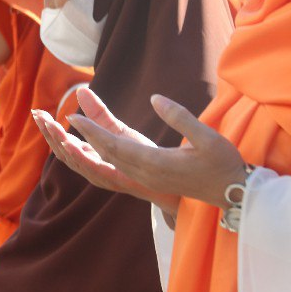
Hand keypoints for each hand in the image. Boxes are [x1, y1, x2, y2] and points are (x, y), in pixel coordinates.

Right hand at [33, 106, 177, 215]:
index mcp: (88, 157)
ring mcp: (99, 175)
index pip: (61, 143)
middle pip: (61, 151)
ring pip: (71, 159)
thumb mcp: (116, 130)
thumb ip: (98, 112)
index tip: (37, 112)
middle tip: (38, 114)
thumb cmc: (141, 156)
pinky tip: (70, 140)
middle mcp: (90, 167)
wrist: (167, 180)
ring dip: (58, 141)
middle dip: (48, 133)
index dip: (49, 129)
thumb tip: (81, 90)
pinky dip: (78, 154)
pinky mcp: (113, 178)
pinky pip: (91, 166)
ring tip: (48, 123)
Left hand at [57, 88, 246, 210]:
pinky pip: (115, 168)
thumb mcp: (207, 137)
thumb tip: (155, 98)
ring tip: (63, 133)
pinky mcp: (149, 179)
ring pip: (107, 163)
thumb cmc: (223, 163)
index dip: (92, 131)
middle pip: (103, 155)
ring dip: (83, 149)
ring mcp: (146, 179)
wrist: (232, 193)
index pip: (114, 146)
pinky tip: (90, 147)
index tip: (73, 117)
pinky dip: (97, 156)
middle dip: (78, 139)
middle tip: (58, 120)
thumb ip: (179, 116)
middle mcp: (145, 174)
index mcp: (156, 164)